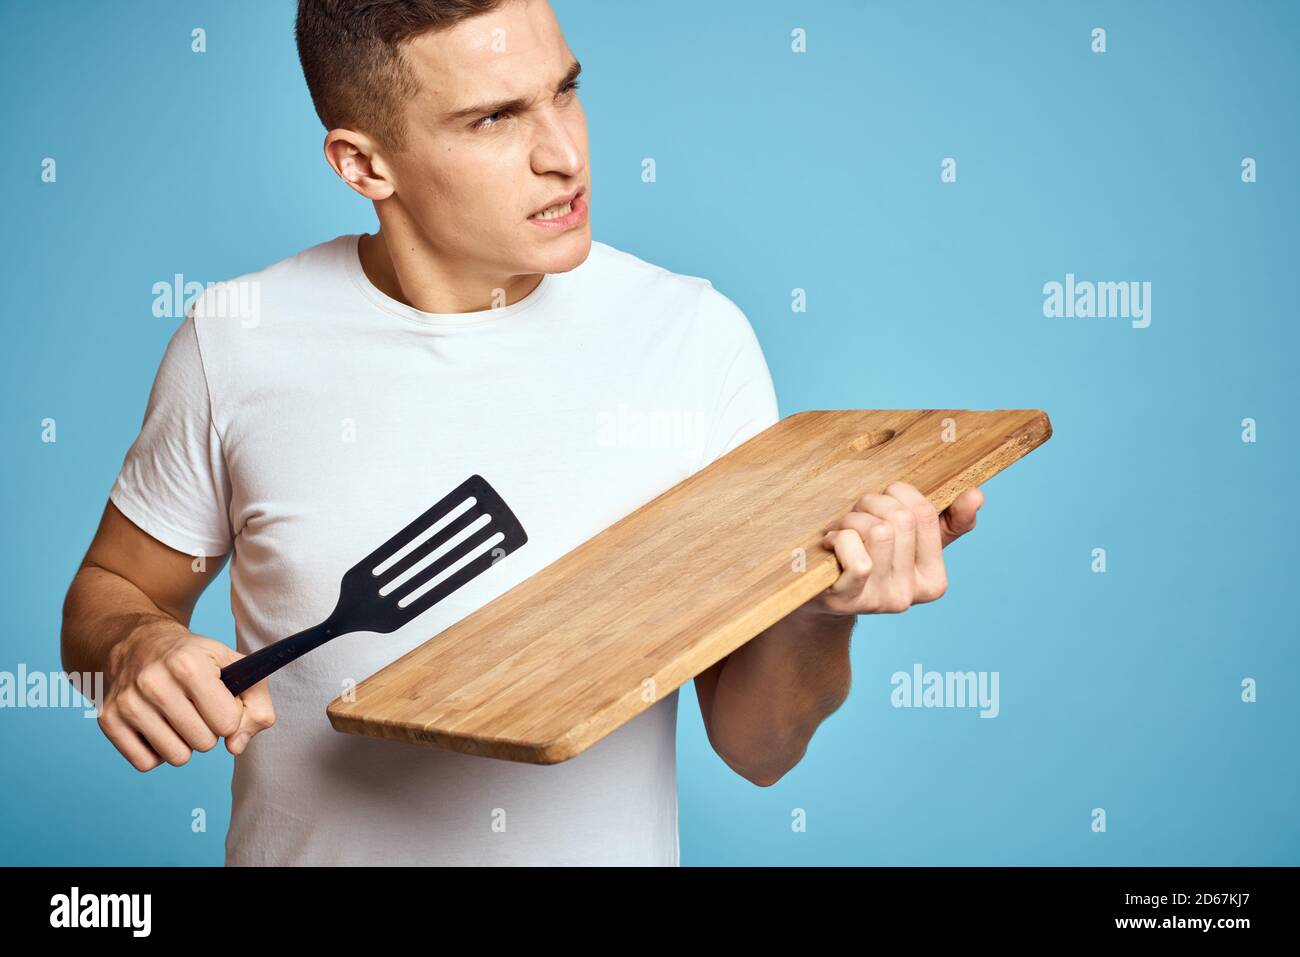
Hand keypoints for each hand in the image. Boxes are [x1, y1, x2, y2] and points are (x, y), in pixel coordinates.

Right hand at [99, 619, 275, 770]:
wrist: (140, 641)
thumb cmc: (196, 658)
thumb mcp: (235, 666)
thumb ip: (256, 706)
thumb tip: (236, 747)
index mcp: (189, 665)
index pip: (227, 723)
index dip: (230, 715)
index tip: (220, 700)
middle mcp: (154, 684)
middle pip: (204, 743)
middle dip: (208, 730)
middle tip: (198, 707)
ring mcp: (128, 703)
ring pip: (177, 758)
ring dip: (184, 743)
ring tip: (179, 715)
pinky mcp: (109, 721)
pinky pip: (146, 763)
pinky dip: (157, 751)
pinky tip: (157, 725)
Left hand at [807, 481, 983, 615]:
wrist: (820, 596)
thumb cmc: (867, 558)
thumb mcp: (908, 544)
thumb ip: (946, 522)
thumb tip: (976, 494)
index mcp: (934, 580)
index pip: (925, 513)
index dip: (897, 493)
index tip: (881, 500)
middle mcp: (913, 594)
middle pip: (900, 519)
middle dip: (870, 504)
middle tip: (854, 515)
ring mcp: (882, 600)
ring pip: (879, 531)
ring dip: (852, 520)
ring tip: (842, 530)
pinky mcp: (851, 599)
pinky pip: (858, 558)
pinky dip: (840, 538)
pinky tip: (832, 543)